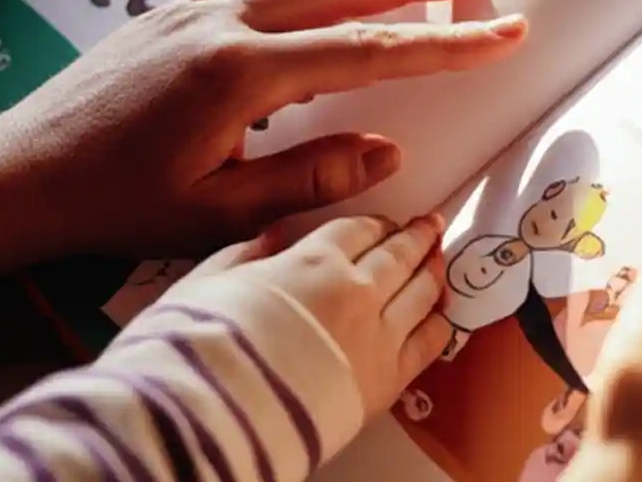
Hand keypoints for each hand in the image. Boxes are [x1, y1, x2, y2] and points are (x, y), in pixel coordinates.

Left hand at [0, 0, 525, 261]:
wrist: (17, 173)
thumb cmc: (111, 204)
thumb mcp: (217, 212)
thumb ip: (310, 178)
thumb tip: (387, 150)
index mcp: (241, 74)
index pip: (368, 52)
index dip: (445, 46)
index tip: (502, 34)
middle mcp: (222, 24)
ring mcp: (195, 11)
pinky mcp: (176, 14)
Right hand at [185, 212, 451, 419]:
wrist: (215, 418)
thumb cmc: (200, 352)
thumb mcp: (205, 284)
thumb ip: (245, 255)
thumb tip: (273, 238)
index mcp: (313, 262)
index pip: (357, 230)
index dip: (374, 223)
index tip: (382, 222)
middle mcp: (355, 292)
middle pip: (398, 254)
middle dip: (416, 236)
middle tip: (430, 225)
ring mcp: (378, 336)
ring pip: (421, 290)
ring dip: (433, 269)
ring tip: (440, 258)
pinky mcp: (388, 380)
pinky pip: (429, 341)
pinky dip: (439, 319)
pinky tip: (441, 311)